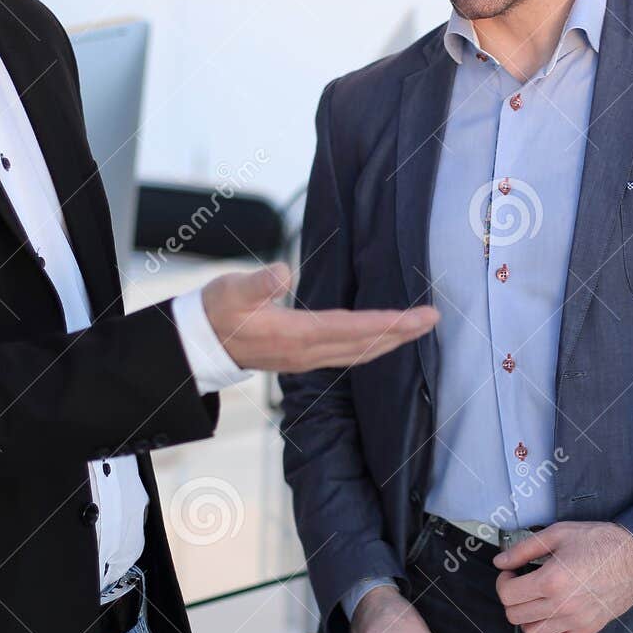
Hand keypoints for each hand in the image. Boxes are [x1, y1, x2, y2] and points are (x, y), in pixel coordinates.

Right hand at [201, 262, 437, 372]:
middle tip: (434, 320)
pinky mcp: (302, 359)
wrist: (198, 342)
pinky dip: (370, 347)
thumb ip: (258, 283)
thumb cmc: (217, 310)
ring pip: (359, 354)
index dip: (390, 323)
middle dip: (402, 334)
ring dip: (390, 342)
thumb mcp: (232, 290)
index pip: (355, 330)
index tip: (420, 317)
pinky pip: (347, 355)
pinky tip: (382, 341)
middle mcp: (308, 353)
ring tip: (417, 329)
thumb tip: (283, 272)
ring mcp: (306, 360)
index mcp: (298, 335)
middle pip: (366, 345)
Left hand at [493, 521, 632, 632]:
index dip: (503, 581)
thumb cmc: (599, 541)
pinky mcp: (589, 630)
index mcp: (551, 580)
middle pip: (515, 616)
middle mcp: (561, 605)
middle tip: (521, 584)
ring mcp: (575, 621)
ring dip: (527, 619)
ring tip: (535, 602)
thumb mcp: (558, 533)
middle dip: (512, 598)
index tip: (512, 572)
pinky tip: (550, 621)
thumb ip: (524, 549)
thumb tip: (499, 561)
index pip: (507, 595)